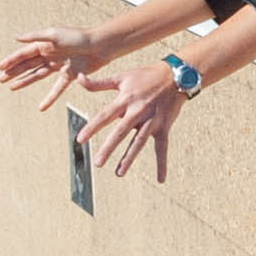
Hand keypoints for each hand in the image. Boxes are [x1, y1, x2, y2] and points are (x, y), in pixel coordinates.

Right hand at [0, 27, 114, 111]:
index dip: (12, 60)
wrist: (101, 45)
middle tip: (1, 79)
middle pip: (28, 64)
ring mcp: (59, 65)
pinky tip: (41, 107)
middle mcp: (50, 54)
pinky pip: (57, 89)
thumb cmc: (79, 37)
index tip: (0, 68)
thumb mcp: (55, 34)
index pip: (24, 53)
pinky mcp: (70, 75)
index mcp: (45, 44)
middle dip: (14, 71)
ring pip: (38, 75)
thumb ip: (35, 36)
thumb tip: (15, 37)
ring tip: (12, 88)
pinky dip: (50, 98)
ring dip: (25, 81)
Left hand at [74, 64, 184, 181]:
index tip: (80, 140)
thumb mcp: (122, 77)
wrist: (176, 75)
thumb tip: (79, 78)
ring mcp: (152, 120)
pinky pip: (162, 148)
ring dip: (129, 158)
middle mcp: (138, 111)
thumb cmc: (146, 76)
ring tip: (119, 173)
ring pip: (139, 142)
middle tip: (98, 162)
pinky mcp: (164, 127)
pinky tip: (161, 179)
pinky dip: (162, 164)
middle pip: (121, 132)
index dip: (92, 127)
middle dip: (109, 147)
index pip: (105, 115)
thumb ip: (99, 83)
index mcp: (125, 99)